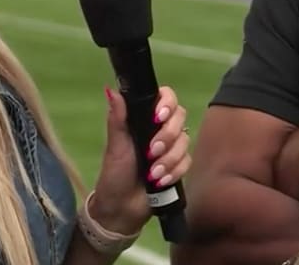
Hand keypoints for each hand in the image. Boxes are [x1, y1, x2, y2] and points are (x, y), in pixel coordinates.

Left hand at [89, 85, 191, 234]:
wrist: (121, 207)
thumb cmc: (115, 173)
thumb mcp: (115, 145)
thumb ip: (118, 118)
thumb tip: (112, 90)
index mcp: (144, 119)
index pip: (166, 97)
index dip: (167, 104)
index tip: (158, 117)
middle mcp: (160, 129)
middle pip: (180, 118)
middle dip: (167, 136)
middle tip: (151, 152)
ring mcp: (171, 148)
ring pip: (185, 141)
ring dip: (168, 159)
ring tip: (151, 174)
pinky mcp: (179, 166)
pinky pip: (187, 162)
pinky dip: (174, 172)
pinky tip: (160, 182)